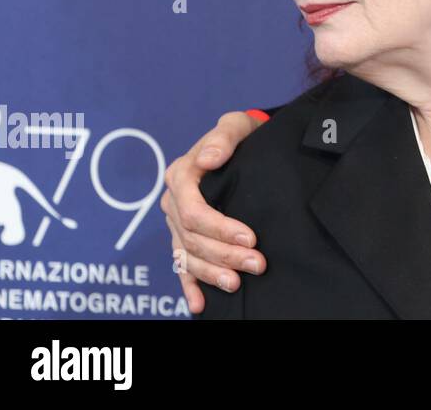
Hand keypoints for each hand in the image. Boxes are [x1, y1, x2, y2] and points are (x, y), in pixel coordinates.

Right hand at [161, 111, 265, 313]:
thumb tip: (208, 158)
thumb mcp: (236, 125)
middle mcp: (173, 201)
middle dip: (224, 254)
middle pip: (192, 237)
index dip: (219, 228)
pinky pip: (181, 265)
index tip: (250, 237)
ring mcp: (177, 222)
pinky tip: (199, 304)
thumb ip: (223, 137)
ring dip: (210, 273)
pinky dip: (189, 286)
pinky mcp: (185, 236)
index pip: (193, 210)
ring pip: (187, 255)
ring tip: (236, 283)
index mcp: (181, 174)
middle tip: (257, 264)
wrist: (244, 144)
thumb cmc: (241, 134)